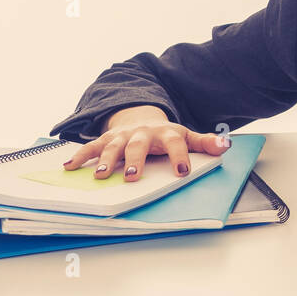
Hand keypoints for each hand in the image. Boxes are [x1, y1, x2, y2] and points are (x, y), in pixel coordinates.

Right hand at [62, 118, 230, 180]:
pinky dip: (81, 155)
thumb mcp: (187, 137)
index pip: (175, 143)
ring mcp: (123, 136)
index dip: (179, 156)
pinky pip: (92, 146)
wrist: (143, 119)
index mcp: (167, 133)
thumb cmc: (167, 135)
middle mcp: (143, 133)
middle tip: (132, 176)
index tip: (182, 172)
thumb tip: (226, 146)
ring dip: (105, 160)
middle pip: (139, 145)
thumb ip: (205, 143)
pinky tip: (70, 166)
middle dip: (135, 160)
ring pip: (113, 146)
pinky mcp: (107, 139)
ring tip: (99, 175)